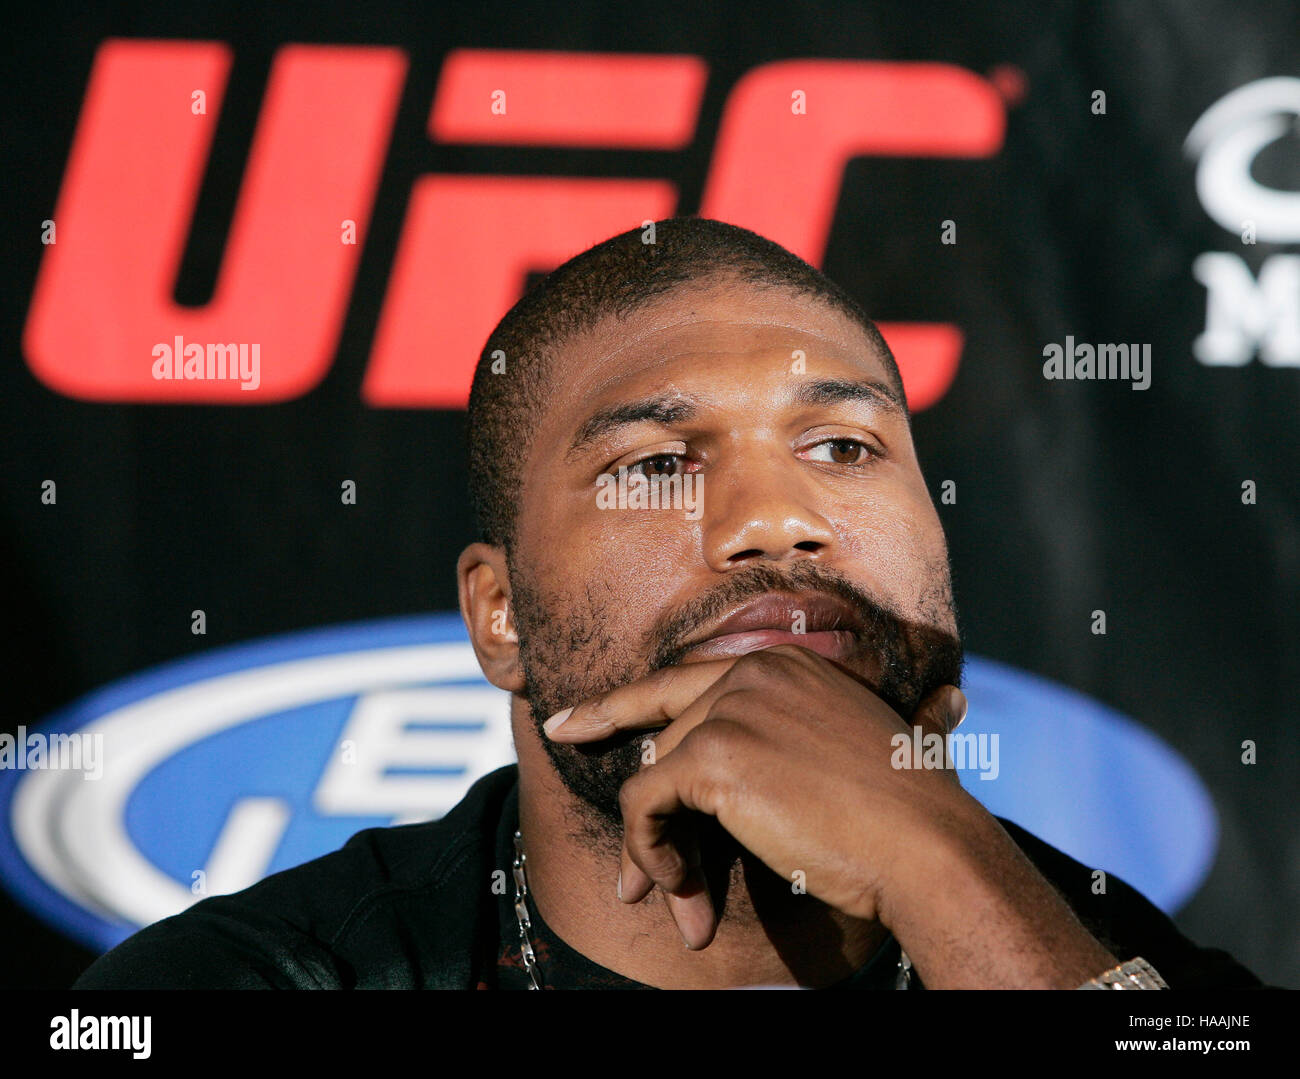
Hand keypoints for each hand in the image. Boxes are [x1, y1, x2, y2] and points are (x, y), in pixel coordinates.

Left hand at [544, 643, 970, 948]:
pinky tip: (680, 892)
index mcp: (787, 664)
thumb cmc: (920, 811)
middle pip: (663, 732)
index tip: (575, 720)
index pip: (684, 682)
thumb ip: (904, 719)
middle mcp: (753, 671)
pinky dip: (649, 852)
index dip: (623, 703)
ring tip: (677, 904)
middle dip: (632, 779)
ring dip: (657, 848)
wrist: (927, 847)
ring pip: (653, 777)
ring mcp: (730, 708)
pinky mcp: (712, 756)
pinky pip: (644, 806)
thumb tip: (952, 700)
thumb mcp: (895, 747)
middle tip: (595, 796)